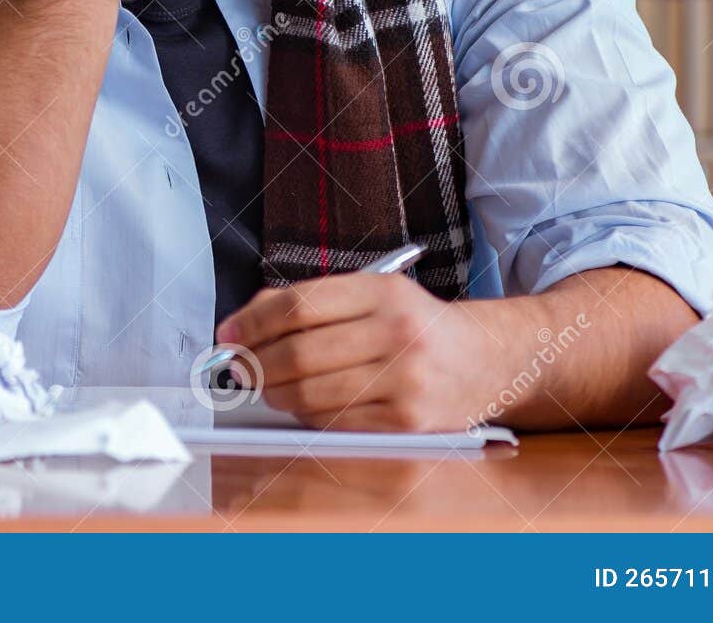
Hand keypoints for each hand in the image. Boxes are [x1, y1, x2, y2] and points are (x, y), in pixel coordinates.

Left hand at [216, 272, 510, 432]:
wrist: (484, 361)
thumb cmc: (415, 326)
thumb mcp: (371, 294)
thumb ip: (309, 301)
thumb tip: (244, 322)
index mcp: (382, 291)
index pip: (298, 305)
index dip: (252, 322)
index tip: (227, 335)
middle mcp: (396, 332)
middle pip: (299, 352)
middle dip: (255, 364)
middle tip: (237, 368)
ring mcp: (404, 379)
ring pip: (311, 393)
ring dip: (275, 393)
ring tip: (266, 387)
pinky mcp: (407, 421)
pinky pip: (334, 422)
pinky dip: (306, 415)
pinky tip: (301, 405)